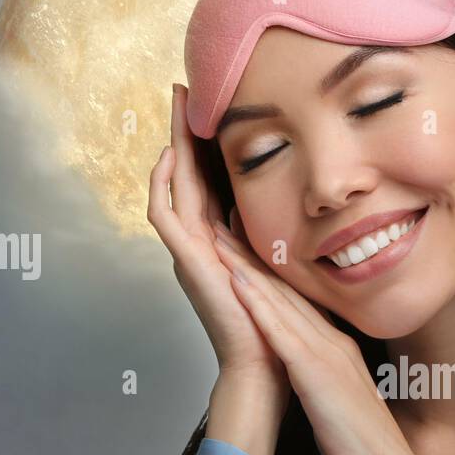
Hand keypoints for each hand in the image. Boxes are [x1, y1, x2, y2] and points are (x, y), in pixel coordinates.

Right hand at [146, 84, 288, 394]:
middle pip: (186, 175)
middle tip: (184, 89)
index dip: (207, 146)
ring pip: (171, 185)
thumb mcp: (279, 267)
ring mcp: (188, 252)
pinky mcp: (185, 263)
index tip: (213, 109)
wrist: (263, 365)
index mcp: (220, 243)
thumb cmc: (276, 327)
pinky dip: (163, 184)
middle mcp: (199, 243)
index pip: (209, 182)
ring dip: (172, 144)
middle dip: (184, 132)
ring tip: (175, 106)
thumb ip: (273, 237)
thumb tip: (292, 204)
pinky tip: (171, 155)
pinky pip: (163, 215)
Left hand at [209, 239, 431, 454]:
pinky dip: (259, 305)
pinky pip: (282, 333)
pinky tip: (238, 283)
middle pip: (286, 294)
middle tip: (224, 225)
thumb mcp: (344, 402)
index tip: (248, 250)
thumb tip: (316, 378)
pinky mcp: (316, 375)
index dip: (271, 275)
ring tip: (218, 238)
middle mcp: (333, 344)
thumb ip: (330, 381)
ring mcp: (325, 356)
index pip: (299, 305)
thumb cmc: (367, 448)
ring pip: (280, 303)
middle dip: (253, 259)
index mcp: (339, 351)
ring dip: (248, 269)